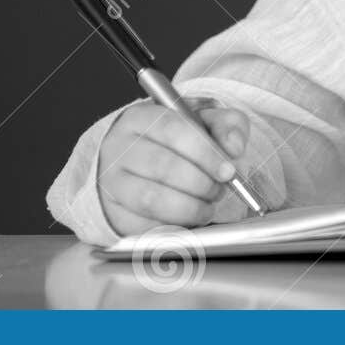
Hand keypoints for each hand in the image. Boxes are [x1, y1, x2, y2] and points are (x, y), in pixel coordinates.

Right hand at [97, 98, 249, 235]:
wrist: (142, 162)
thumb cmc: (178, 141)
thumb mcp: (205, 122)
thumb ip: (227, 125)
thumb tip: (234, 147)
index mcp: (140, 117)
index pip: (173, 129)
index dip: (205, 152)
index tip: (228, 170)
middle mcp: (118, 148)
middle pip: (162, 166)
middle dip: (201, 183)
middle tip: (219, 190)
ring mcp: (110, 182)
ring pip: (151, 199)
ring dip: (189, 208)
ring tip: (207, 206)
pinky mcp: (111, 213)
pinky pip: (142, 226)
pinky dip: (172, 227)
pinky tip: (188, 220)